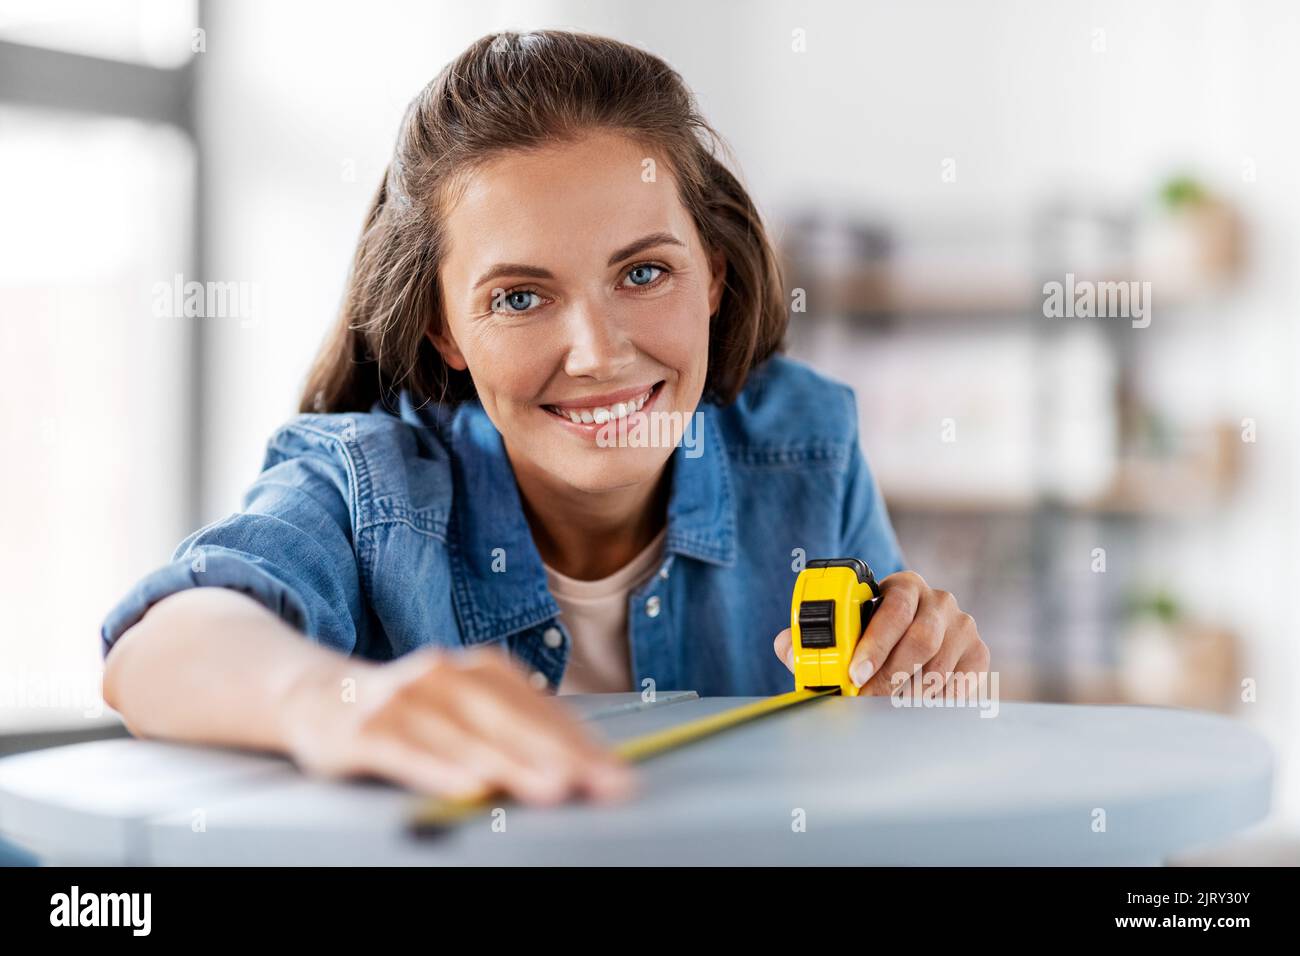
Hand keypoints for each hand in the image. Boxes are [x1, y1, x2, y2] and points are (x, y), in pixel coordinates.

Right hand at [282, 645, 634, 804]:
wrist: (317, 694)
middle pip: (508, 719)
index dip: (580, 742)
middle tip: (598, 782)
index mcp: (475, 669)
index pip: (537, 708)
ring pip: (463, 736)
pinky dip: (439, 768)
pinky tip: (469, 786)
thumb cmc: (408, 711)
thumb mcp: (462, 708)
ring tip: (551, 787)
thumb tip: (581, 762)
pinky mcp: (363, 729)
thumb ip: (513, 728)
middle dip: (559, 753)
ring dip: (510, 763)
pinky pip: (406, 751)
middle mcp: (441, 676)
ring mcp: (401, 700)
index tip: (616, 772)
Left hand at [773, 571, 988, 695]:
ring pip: (938, 668)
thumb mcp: (847, 630)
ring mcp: (962, 626)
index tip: (855, 672)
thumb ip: (813, 638)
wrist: (911, 639)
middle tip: (866, 700)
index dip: (875, 643)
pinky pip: (960, 684)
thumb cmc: (873, 635)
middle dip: (889, 677)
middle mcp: (938, 601)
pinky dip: (935, 701)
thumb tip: (786, 645)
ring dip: (908, 694)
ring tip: (885, 708)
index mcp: (903, 586)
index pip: (895, 610)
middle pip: (921, 641)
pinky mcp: (978, 653)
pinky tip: (915, 705)